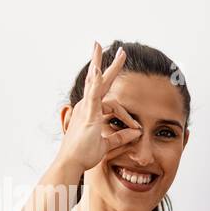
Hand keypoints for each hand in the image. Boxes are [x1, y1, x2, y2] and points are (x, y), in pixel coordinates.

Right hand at [57, 41, 143, 174]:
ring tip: (114, 51)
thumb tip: (136, 133)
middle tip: (112, 48)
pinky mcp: (88, 113)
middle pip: (97, 80)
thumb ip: (121, 137)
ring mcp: (86, 107)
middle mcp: (86, 105)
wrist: (72, 162)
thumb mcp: (107, 144)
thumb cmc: (84, 155)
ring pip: (98, 82)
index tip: (137, 128)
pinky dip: (96, 81)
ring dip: (106, 65)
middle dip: (105, 63)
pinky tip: (98, 69)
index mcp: (91, 112)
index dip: (126, 115)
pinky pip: (93, 94)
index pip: (110, 102)